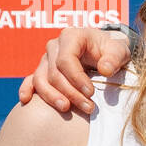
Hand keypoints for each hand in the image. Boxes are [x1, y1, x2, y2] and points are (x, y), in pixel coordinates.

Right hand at [17, 26, 131, 113]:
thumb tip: (105, 70)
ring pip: (41, 79)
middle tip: (88, 107)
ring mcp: (47, 58)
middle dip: (70, 92)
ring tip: (66, 109)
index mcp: (71, 37)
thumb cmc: (112, 49)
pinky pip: (31, 79)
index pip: (66, 60)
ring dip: (52, 96)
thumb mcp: (120, 50)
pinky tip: (26, 100)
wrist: (106, 50)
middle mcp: (55, 46)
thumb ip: (114, 58)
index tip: (91, 93)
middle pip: (54, 73)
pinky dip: (27, 89)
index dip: (76, 78)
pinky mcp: (44, 70)